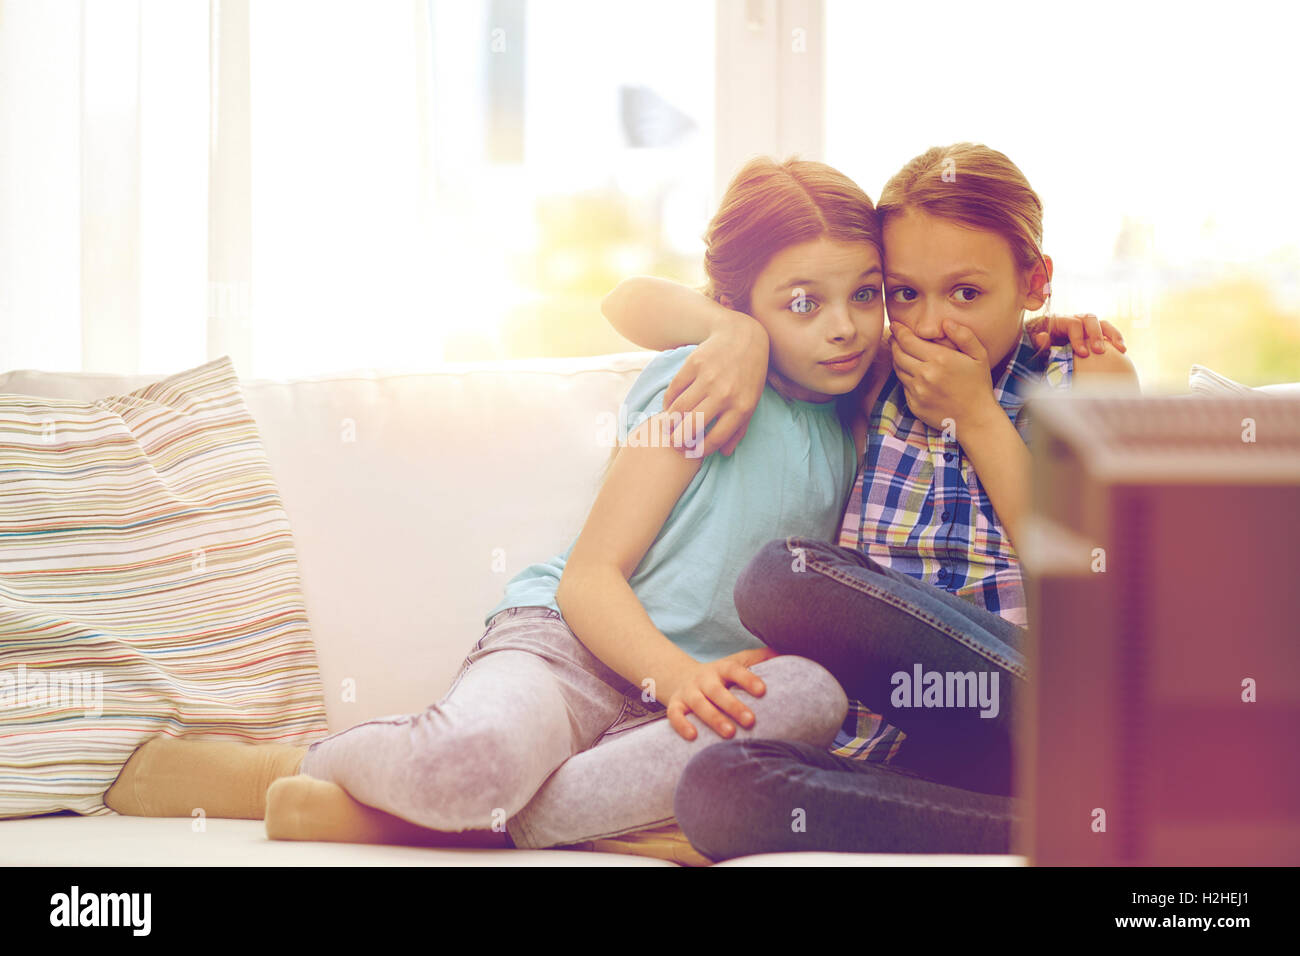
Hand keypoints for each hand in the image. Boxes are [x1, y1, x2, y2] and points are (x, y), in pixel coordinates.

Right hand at [663, 314, 768, 457]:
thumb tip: (723, 453)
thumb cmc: (749, 375)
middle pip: (693, 425)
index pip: (715, 438)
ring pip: (680, 408)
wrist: (742, 337)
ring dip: (670, 422)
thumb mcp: (752, 402)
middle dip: (678, 439)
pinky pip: (675, 389)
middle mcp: (724, 393)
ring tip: (667, 428)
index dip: (699, 450)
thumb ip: (739, 429)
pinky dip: (669, 402)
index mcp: (741, 407)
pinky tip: (669, 407)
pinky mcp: (693, 364)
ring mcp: (707, 377)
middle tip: (673, 443)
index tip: (690, 452)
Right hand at [663, 647, 779, 741]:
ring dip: (713, 718)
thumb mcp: (739, 662)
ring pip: (699, 704)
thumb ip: (761, 658)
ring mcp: (688, 691)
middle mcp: (704, 678)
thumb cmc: (722, 676)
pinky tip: (693, 736)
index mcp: (722, 668)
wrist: (683, 677)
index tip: (763, 691)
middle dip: (733, 706)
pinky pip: (675, 714)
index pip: (734, 670)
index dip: (748, 679)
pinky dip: (682, 725)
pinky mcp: (675, 704)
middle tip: (751, 721)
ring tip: (730, 734)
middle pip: (717, 691)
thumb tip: (787, 651)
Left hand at [889, 321, 998, 434]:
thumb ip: (964, 335)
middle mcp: (925, 375)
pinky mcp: (914, 405)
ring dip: (897, 359)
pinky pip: (903, 386)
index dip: (899, 331)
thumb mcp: (979, 356)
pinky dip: (905, 377)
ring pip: (898, 369)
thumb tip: (946, 322)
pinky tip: (913, 373)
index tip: (895, 325)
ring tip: (902, 352)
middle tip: (895, 337)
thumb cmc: (979, 385)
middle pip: (898, 354)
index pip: (908, 341)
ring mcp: (918, 391)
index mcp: (940, 359)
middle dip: (895, 343)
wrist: (976, 420)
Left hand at [1025, 313, 1126, 355]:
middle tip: (1099, 351)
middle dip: (1096, 335)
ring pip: (1103, 323)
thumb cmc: (1038, 344)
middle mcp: (1075, 319)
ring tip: (1121, 349)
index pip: (1073, 324)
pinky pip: (1108, 332)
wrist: (1042, 342)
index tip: (1083, 354)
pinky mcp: (1094, 332)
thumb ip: (1039, 342)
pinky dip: (1116, 339)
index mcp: (1060, 320)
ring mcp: (1086, 325)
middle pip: (1090, 319)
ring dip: (1112, 335)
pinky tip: (1122, 350)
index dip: (1079, 338)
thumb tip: (1043, 337)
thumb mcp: (1034, 343)